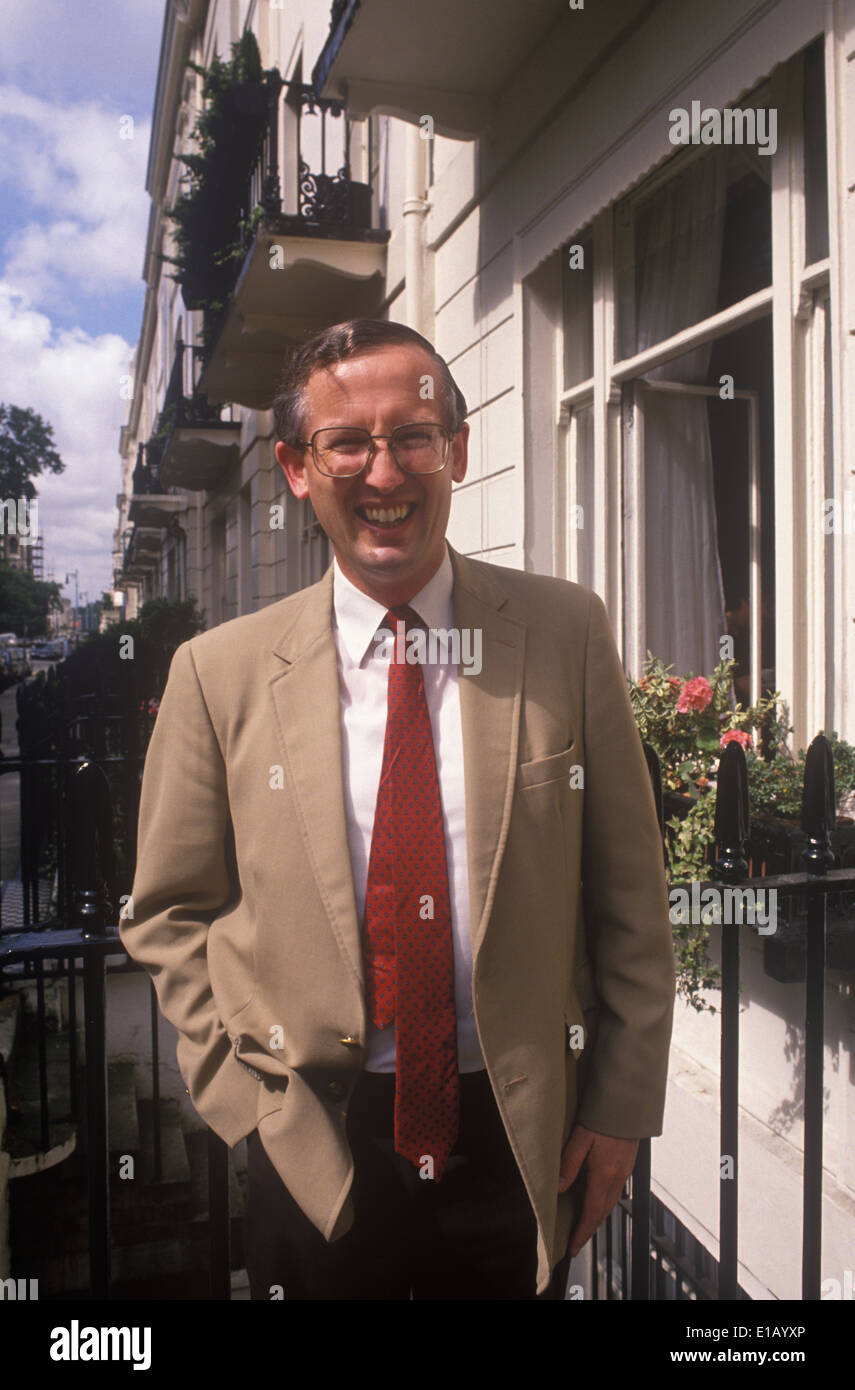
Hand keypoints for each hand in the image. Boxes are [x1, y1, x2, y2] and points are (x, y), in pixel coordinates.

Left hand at [558, 1123, 638, 1257]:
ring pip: (610, 1204)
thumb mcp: (580, 1138)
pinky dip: (605, 1204)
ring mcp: (624, 1172)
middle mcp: (617, 1177)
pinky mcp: (627, 1164)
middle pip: (602, 1212)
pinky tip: (598, 1201)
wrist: (627, 1102)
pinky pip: (616, 1193)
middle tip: (576, 1243)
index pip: (591, 1212)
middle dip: (589, 1230)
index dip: (581, 1232)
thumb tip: (558, 1190)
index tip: (572, 1247)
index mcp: (604, 1174)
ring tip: (585, 1227)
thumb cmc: (602, 1117)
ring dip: (597, 1218)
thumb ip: (569, 1164)